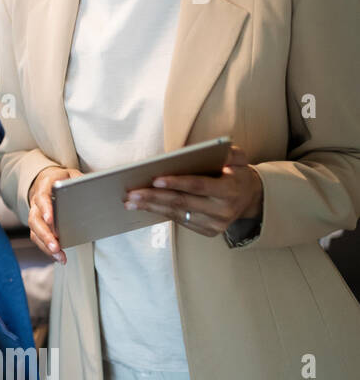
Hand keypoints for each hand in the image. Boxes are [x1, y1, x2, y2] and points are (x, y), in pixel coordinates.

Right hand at [29, 164, 82, 263]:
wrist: (46, 180)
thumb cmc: (62, 179)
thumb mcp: (71, 173)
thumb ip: (78, 179)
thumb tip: (88, 188)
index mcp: (44, 187)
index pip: (42, 198)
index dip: (45, 209)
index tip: (50, 219)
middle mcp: (36, 202)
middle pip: (35, 219)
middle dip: (45, 234)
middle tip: (55, 246)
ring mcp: (35, 214)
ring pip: (34, 231)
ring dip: (45, 245)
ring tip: (59, 255)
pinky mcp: (38, 225)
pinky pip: (38, 238)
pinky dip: (47, 249)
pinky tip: (59, 257)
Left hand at [124, 144, 262, 236]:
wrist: (249, 199)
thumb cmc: (237, 174)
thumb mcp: (240, 160)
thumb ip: (231, 153)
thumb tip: (217, 148)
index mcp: (230, 191)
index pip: (199, 186)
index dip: (177, 182)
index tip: (155, 179)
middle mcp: (222, 210)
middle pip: (182, 202)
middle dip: (154, 197)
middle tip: (132, 193)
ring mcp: (215, 224)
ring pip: (177, 213)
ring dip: (151, 207)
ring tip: (130, 201)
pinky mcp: (207, 231)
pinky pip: (180, 221)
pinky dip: (160, 212)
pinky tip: (144, 206)